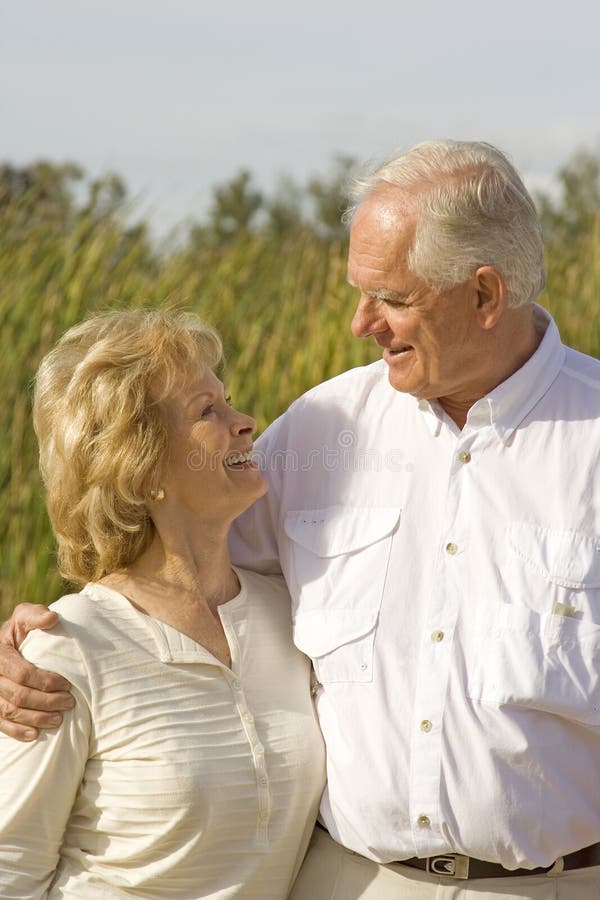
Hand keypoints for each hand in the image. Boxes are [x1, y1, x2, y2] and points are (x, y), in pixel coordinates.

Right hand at [0, 604, 73, 740]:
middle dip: (46, 701)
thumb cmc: (19, 631)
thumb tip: (53, 618)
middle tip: (69, 702)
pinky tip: (35, 734)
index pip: (22, 673)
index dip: (45, 681)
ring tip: (58, 720)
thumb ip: (36, 615)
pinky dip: (17, 731)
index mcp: (0, 655)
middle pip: (18, 695)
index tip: (67, 684)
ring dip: (35, 718)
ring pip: (10, 712)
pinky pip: (1, 724)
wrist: (4, 645)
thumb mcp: (25, 616)